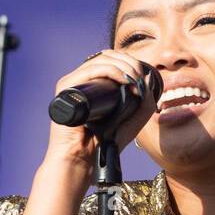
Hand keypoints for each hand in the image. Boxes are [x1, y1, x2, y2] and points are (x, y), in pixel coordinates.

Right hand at [43, 48, 159, 174]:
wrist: (84, 158)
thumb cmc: (106, 142)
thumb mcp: (133, 120)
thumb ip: (145, 102)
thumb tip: (148, 76)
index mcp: (95, 83)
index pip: (112, 60)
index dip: (130, 62)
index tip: (143, 78)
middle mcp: (83, 79)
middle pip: (107, 56)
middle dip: (129, 62)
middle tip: (140, 77)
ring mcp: (73, 82)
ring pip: (101, 60)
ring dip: (123, 66)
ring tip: (135, 80)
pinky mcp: (66, 87)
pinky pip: (90, 70)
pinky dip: (110, 70)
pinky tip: (124, 80)